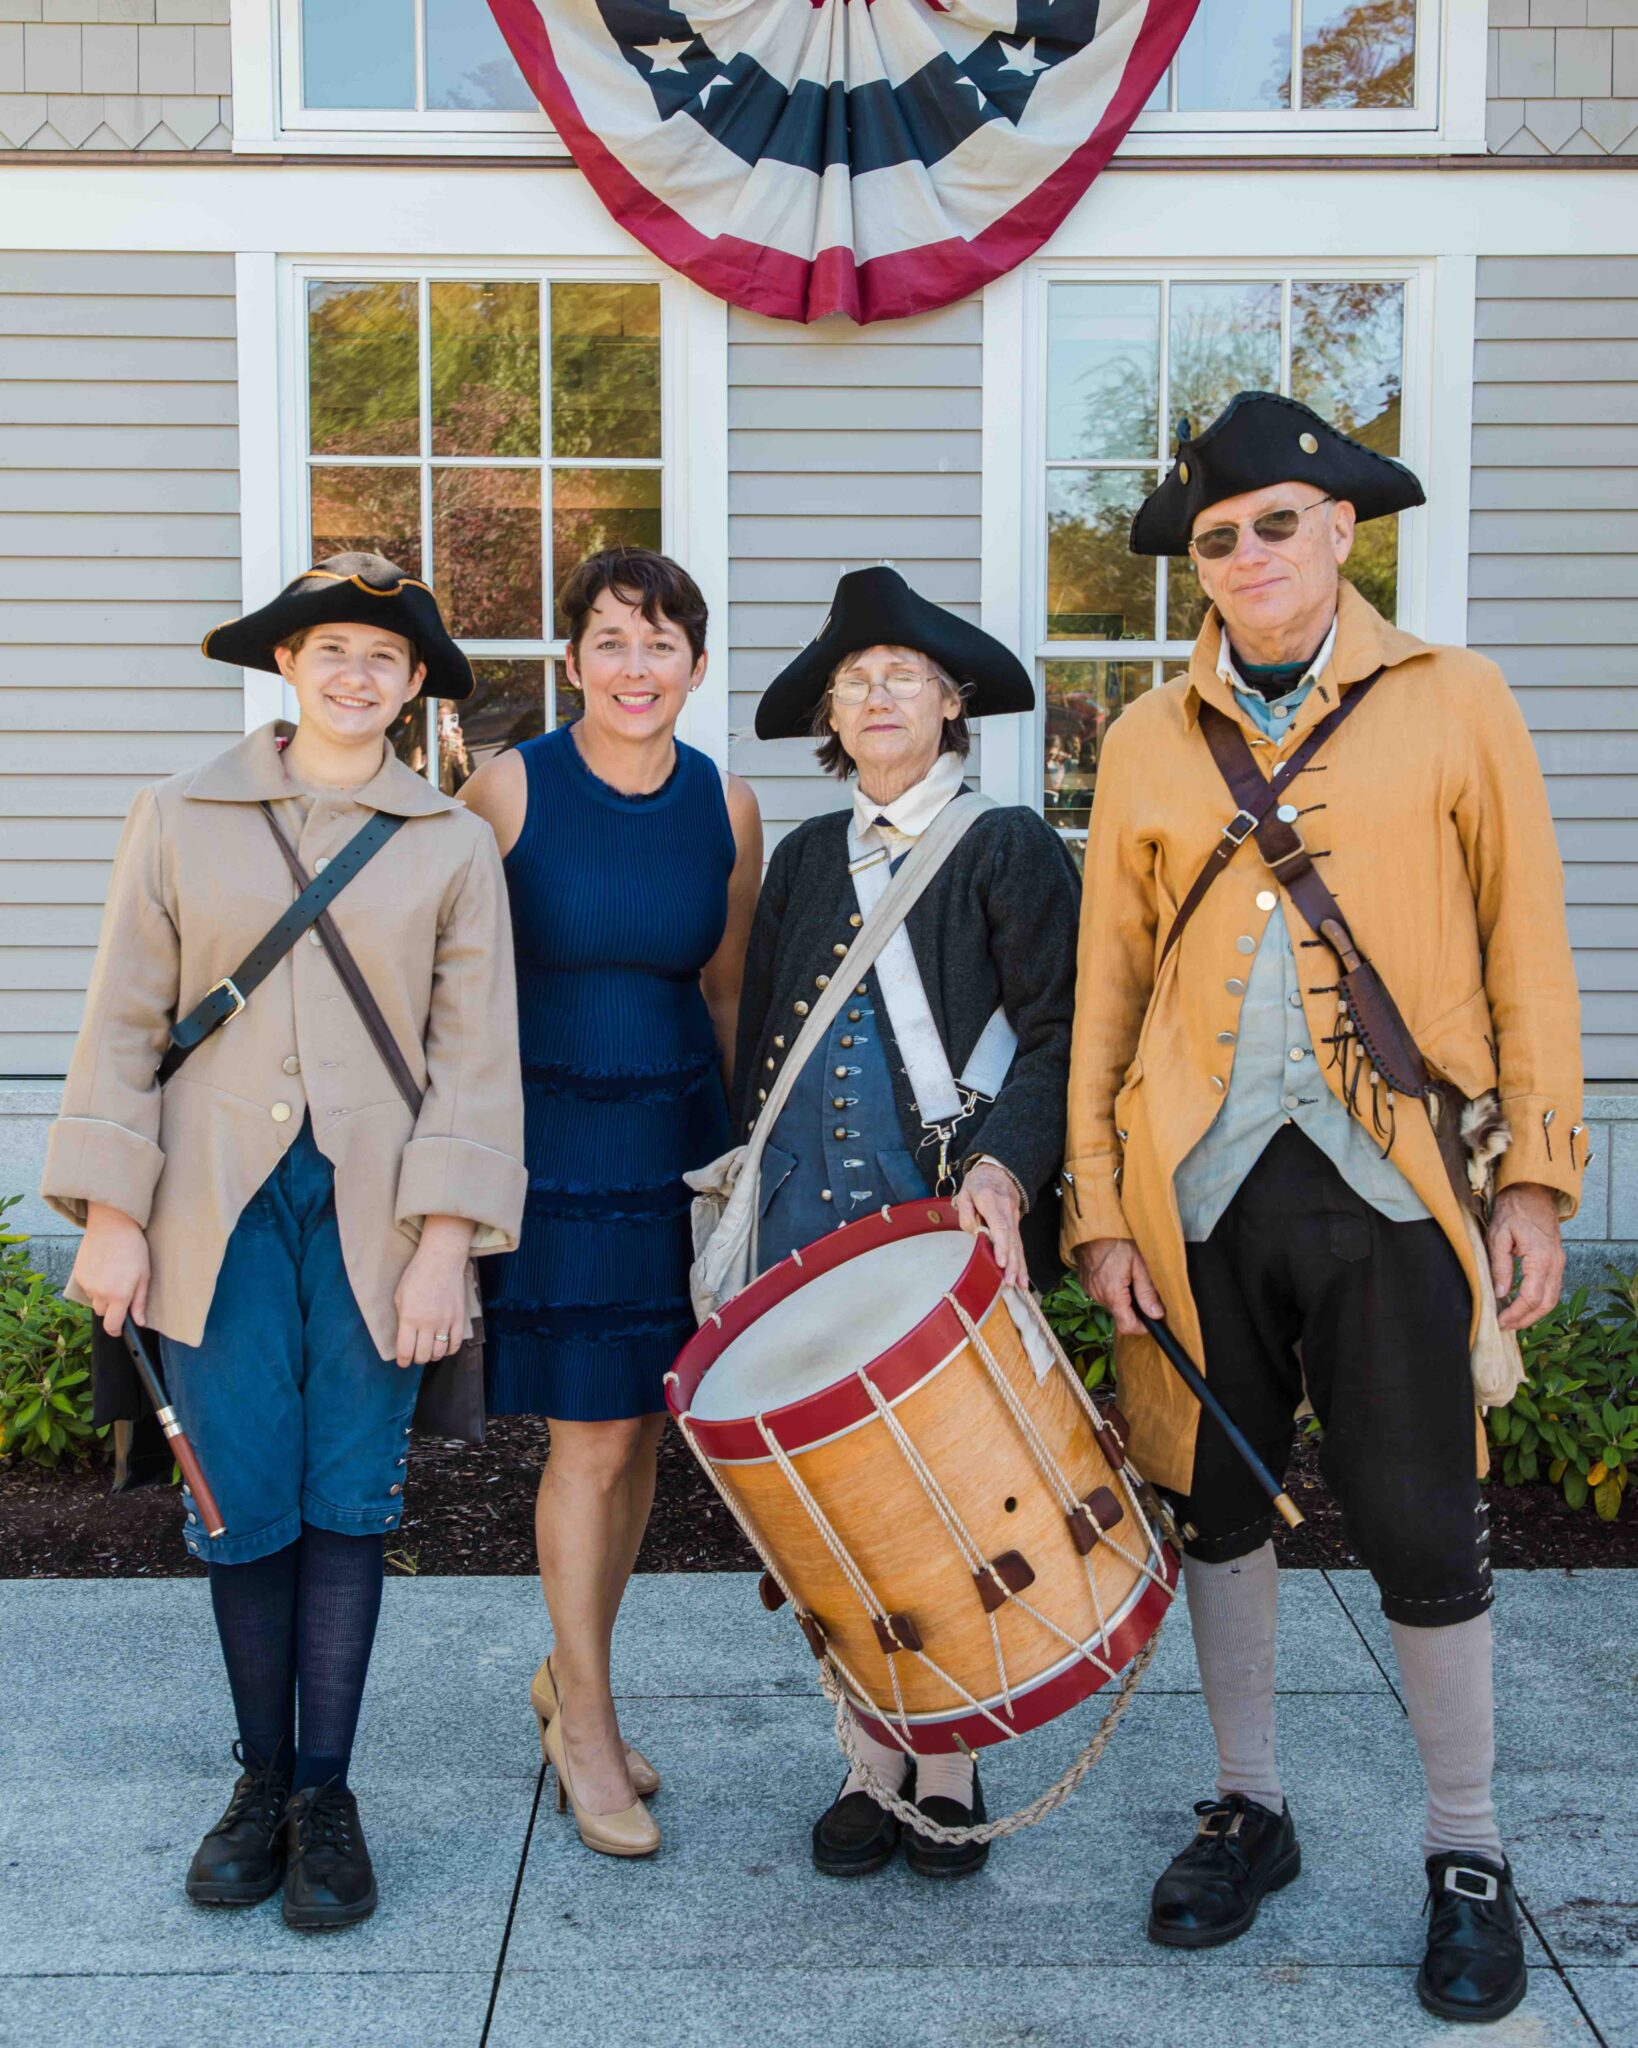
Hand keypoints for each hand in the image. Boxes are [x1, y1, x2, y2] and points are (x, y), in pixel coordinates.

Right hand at [73, 1202, 149, 1334]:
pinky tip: (103, 1268)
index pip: (112, 1326)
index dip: (116, 1331)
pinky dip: (94, 1283)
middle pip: (103, 1313)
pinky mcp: (78, 1275)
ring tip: (113, 1275)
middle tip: (122, 1289)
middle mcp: (100, 1293)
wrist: (112, 1225)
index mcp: (119, 1295)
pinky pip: (87, 1287)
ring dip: (102, 1295)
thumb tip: (139, 1323)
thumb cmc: (133, 1249)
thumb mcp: (144, 1276)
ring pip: (94, 1300)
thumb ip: (140, 1302)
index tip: (120, 1330)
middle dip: (112, 1307)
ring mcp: (87, 1284)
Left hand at [393, 1215, 473, 1367]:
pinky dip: (449, 1350)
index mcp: (409, 1318)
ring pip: (439, 1353)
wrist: (441, 1260)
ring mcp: (445, 1321)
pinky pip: (455, 1343)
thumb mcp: (399, 1296)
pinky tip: (444, 1346)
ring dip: (432, 1355)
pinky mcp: (459, 1318)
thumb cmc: (416, 1275)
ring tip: (429, 1350)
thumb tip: (404, 1336)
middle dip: (417, 1359)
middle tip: (415, 1354)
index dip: (403, 1361)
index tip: (402, 1362)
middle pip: (423, 1355)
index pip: (405, 1351)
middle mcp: (427, 1323)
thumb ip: (401, 1318)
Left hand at [957, 1162, 1028, 1291]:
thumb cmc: (978, 1183)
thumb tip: (973, 1233)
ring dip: (1019, 1266)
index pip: (999, 1226)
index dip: (1001, 1245)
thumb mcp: (964, 1192)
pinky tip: (1023, 1278)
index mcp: (991, 1201)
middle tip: (1009, 1282)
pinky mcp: (1016, 1225)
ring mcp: (1014, 1219)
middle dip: (1012, 1263)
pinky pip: (1019, 1245)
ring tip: (1019, 1286)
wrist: (998, 1171)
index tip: (1001, 1262)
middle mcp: (1006, 1211)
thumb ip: (965, 1212)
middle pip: (1011, 1239)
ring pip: (1018, 1244)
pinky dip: (1022, 1262)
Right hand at [1075, 1237, 1162, 1337]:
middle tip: (1142, 1288)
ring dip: (1123, 1298)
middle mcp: (1098, 1295)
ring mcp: (1090, 1290)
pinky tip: (1116, 1273)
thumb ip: (1147, 1292)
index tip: (1152, 1319)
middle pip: (1120, 1316)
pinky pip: (1102, 1294)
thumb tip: (1156, 1314)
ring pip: (1112, 1305)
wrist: (1094, 1226)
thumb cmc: (1117, 1240)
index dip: (1142, 1327)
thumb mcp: (1140, 1264)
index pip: (1127, 1327)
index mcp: (1113, 1293)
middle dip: (1135, 1308)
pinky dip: (1112, 1290)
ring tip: (1128, 1276)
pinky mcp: (1086, 1284)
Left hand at [1488, 1182, 1564, 1332]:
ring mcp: (1559, 1262)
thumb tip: (1501, 1294)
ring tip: (1512, 1319)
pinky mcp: (1557, 1260)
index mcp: (1540, 1258)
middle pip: (1546, 1304)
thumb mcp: (1498, 1236)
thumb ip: (1500, 1267)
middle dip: (1525, 1320)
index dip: (1516, 1314)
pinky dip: (1539, 1301)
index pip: (1531, 1297)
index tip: (1499, 1321)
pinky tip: (1522, 1303)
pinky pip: (1551, 1288)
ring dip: (1533, 1313)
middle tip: (1504, 1326)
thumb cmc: (1513, 1210)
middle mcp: (1555, 1264)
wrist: (1533, 1191)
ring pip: (1552, 1298)